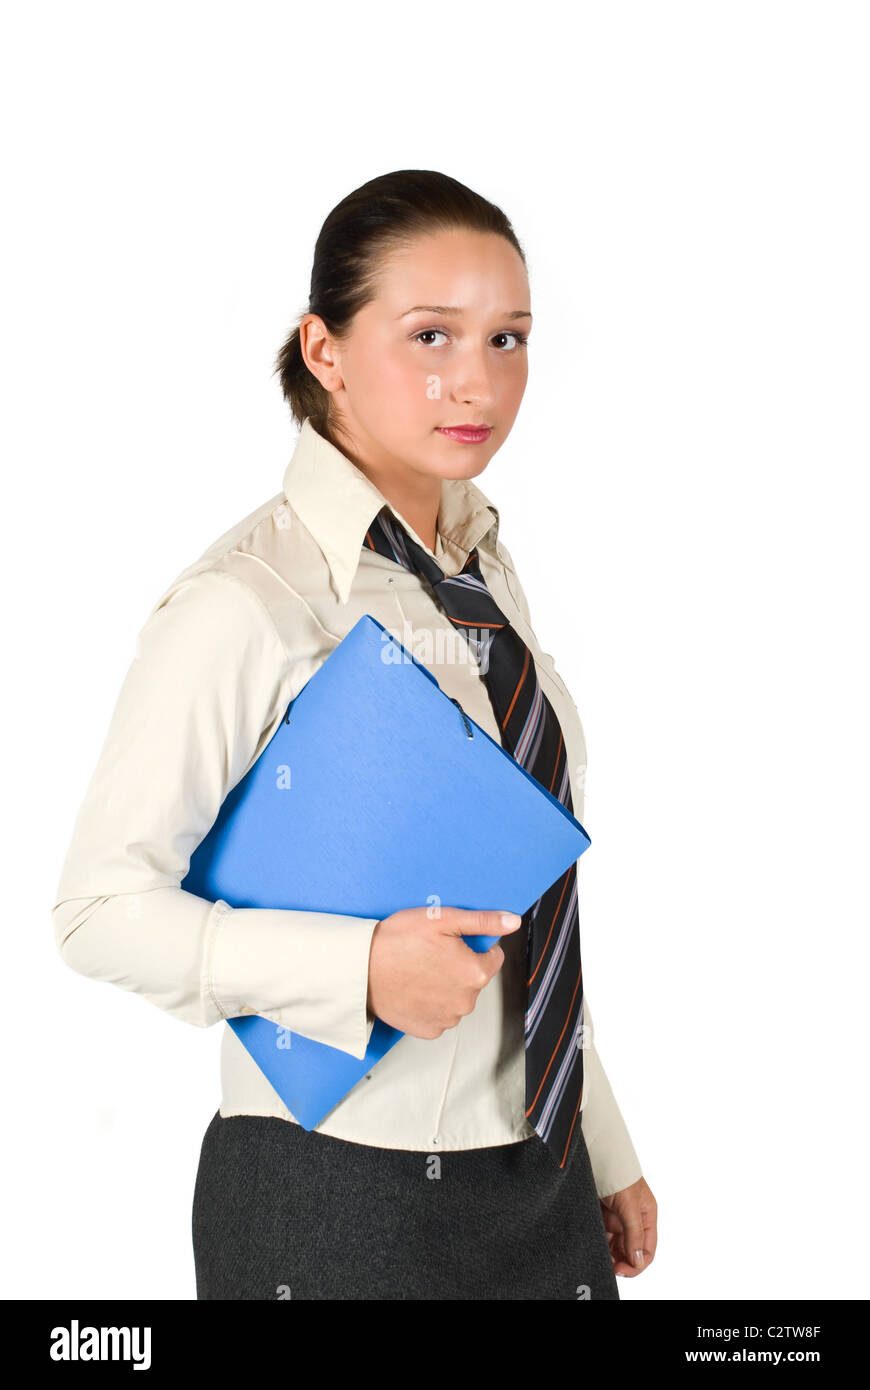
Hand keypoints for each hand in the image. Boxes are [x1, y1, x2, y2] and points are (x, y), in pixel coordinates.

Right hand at [366, 906, 522, 1037]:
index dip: (473, 946)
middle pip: (474, 979)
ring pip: (457, 998)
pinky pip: (439, 1015)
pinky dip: (431, 1004)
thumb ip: (482, 921)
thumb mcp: (442, 919)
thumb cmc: (397, 942)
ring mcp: (447, 1019)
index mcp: (474, 973)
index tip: (452, 942)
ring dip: (445, 986)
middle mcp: (465, 1001)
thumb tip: (512, 921)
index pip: (492, 958)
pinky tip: (414, 988)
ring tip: (419, 970)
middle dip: (458, 966)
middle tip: (431, 954)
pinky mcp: (428, 1030)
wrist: (360, 970)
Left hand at [599, 1176, 657, 1276]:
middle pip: (630, 1250)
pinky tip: (592, 1247)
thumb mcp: (630, 1206)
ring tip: (598, 1258)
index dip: (637, 1263)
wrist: (597, 1156)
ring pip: (615, 1246)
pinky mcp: (601, 1215)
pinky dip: (598, 1244)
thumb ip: (634, 1234)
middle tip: (608, 1267)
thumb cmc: (619, 1175)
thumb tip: (637, 1261)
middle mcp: (633, 1220)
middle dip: (621, 1261)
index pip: (647, 1250)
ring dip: (609, 1255)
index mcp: (646, 1217)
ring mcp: (617, 1218)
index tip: (622, 1270)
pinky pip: (601, 1236)